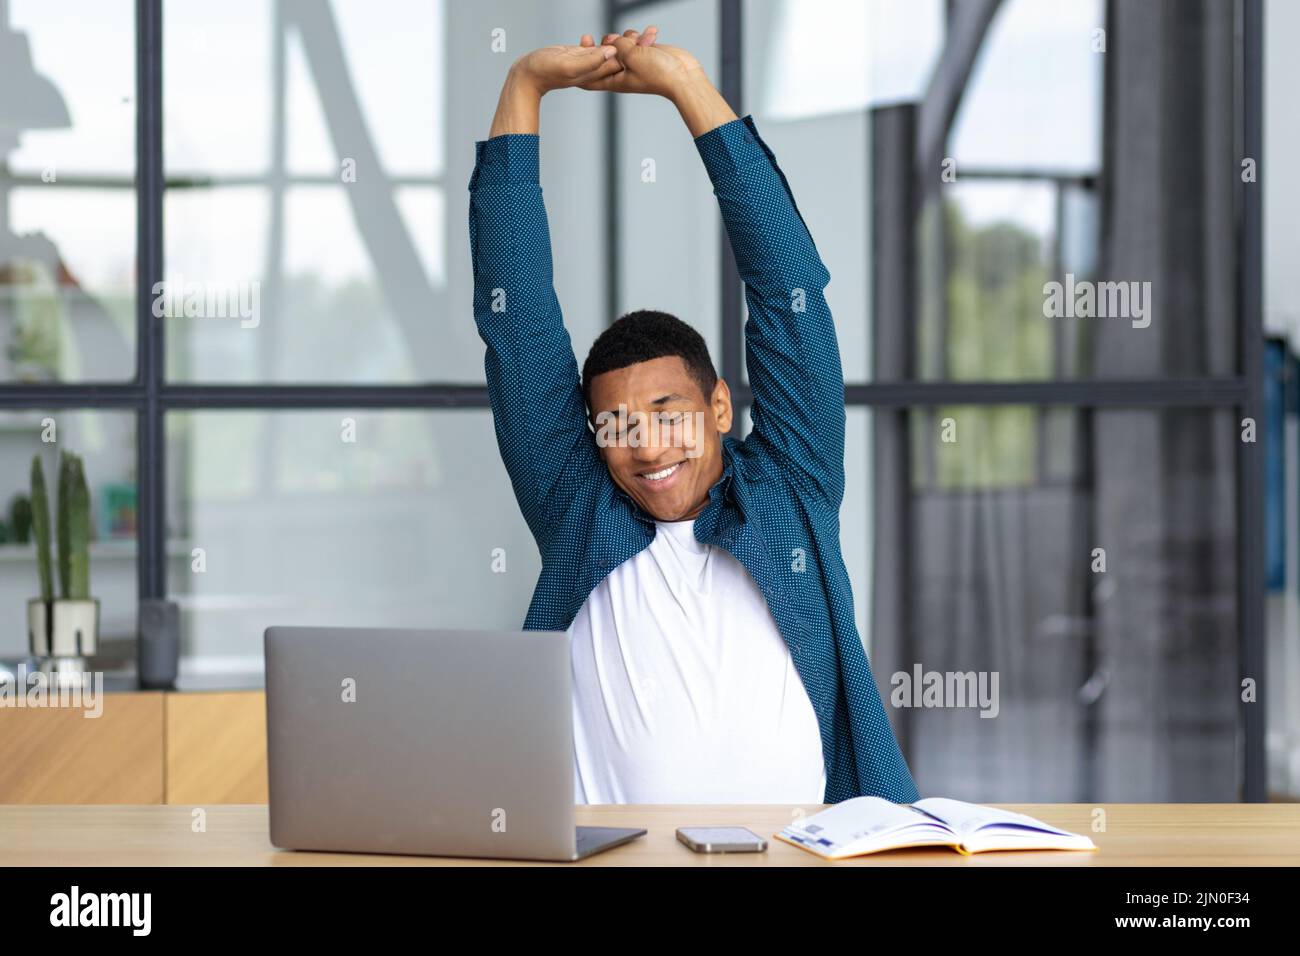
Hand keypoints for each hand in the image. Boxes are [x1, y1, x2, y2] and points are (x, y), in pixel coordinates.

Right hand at [510, 42, 621, 95]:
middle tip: (621, 35)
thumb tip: (612, 52)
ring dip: (609, 42)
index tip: (626, 41)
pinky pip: (592, 48)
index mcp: (595, 76)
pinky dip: (594, 42)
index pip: (620, 64)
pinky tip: (586, 37)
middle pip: (617, 58)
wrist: (527, 74)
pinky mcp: (577, 56)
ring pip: (606, 52)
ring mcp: (585, 63)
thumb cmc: (545, 72)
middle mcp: (593, 70)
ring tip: (606, 35)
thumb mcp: (569, 65)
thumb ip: (592, 61)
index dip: (627, 52)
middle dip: (622, 46)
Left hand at [575, 26, 705, 98]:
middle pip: (604, 55)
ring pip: (622, 44)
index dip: (581, 62)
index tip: (584, 43)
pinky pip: (638, 40)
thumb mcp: (631, 56)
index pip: (589, 77)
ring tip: (641, 40)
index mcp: (613, 80)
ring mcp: (634, 63)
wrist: (682, 75)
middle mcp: (622, 72)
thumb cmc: (658, 74)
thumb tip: (613, 40)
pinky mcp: (646, 54)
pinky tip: (653, 34)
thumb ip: (617, 46)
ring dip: (630, 36)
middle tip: (615, 38)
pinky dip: (644, 35)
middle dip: (608, 42)